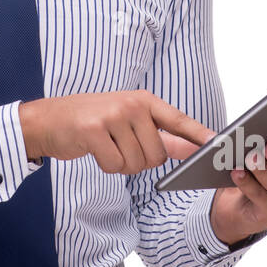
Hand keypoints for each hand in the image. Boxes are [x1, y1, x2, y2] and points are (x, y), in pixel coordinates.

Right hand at [18, 89, 214, 174]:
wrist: (47, 119)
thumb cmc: (90, 122)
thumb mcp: (126, 120)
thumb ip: (160, 135)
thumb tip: (190, 149)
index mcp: (143, 100)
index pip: (178, 120)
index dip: (199, 135)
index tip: (220, 145)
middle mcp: (131, 105)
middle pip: (157, 154)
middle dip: (140, 160)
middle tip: (119, 146)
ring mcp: (112, 116)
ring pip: (137, 163)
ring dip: (122, 164)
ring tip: (106, 146)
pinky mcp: (94, 131)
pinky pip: (116, 166)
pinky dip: (106, 166)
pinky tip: (95, 150)